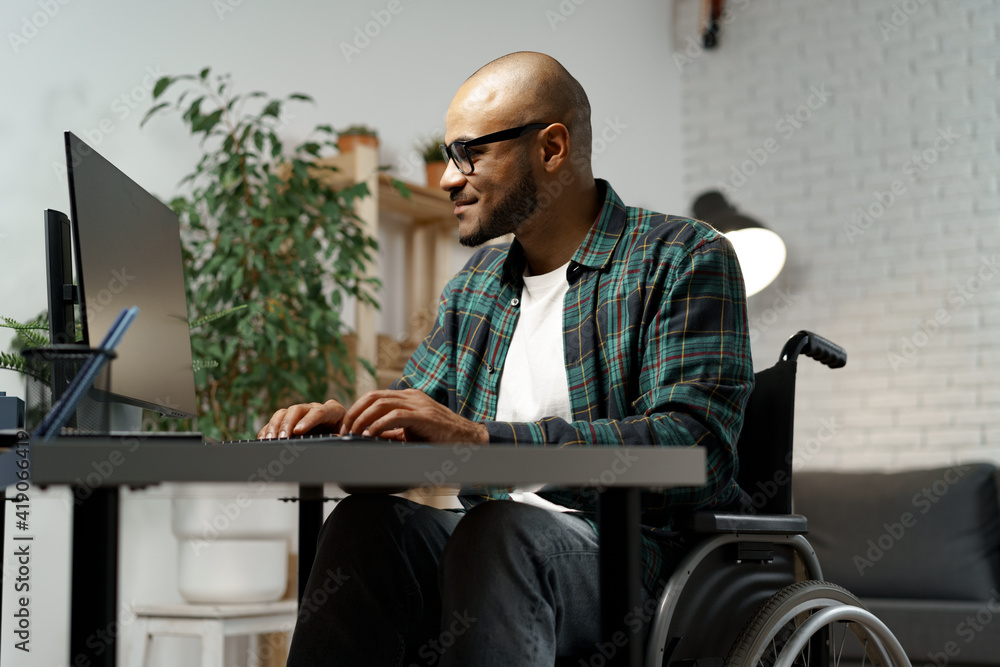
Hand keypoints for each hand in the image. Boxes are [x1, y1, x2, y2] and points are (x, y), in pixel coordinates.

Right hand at [257, 400, 346, 438]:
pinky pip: (275, 422)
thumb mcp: (347, 436)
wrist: (341, 435)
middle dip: (288, 424)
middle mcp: (314, 408)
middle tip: (283, 438)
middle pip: (297, 410)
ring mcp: (300, 414)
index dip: (308, 421)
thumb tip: (336, 439)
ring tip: (270, 440)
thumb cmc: (345, 435)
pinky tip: (263, 440)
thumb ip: (341, 437)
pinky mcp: (289, 421)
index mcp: (332, 410)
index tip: (298, 431)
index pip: (319, 412)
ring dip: (275, 426)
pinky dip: (267, 430)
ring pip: (284, 413)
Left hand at [340, 389, 488, 443]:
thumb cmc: (441, 439)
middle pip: (373, 397)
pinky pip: (395, 416)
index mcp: (408, 398)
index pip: (374, 396)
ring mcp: (419, 404)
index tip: (345, 426)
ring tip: (353, 433)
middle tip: (344, 430)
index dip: (356, 409)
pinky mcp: (424, 416)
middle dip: (354, 413)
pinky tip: (371, 434)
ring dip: (362, 419)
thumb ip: (392, 432)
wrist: (469, 440)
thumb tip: (368, 437)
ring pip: (381, 403)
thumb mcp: (411, 433)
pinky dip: (379, 425)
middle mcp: (412, 397)